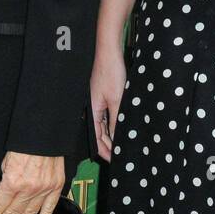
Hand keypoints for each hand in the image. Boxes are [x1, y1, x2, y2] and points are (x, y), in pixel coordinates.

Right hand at [90, 43, 125, 160]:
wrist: (108, 53)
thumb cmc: (110, 73)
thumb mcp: (117, 100)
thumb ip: (116, 120)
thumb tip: (117, 138)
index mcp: (92, 112)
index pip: (97, 139)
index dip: (105, 151)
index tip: (115, 160)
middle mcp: (91, 110)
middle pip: (99, 134)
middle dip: (109, 146)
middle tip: (121, 155)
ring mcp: (96, 103)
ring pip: (103, 126)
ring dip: (111, 136)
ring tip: (122, 145)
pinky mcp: (102, 97)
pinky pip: (106, 116)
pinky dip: (112, 124)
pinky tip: (121, 128)